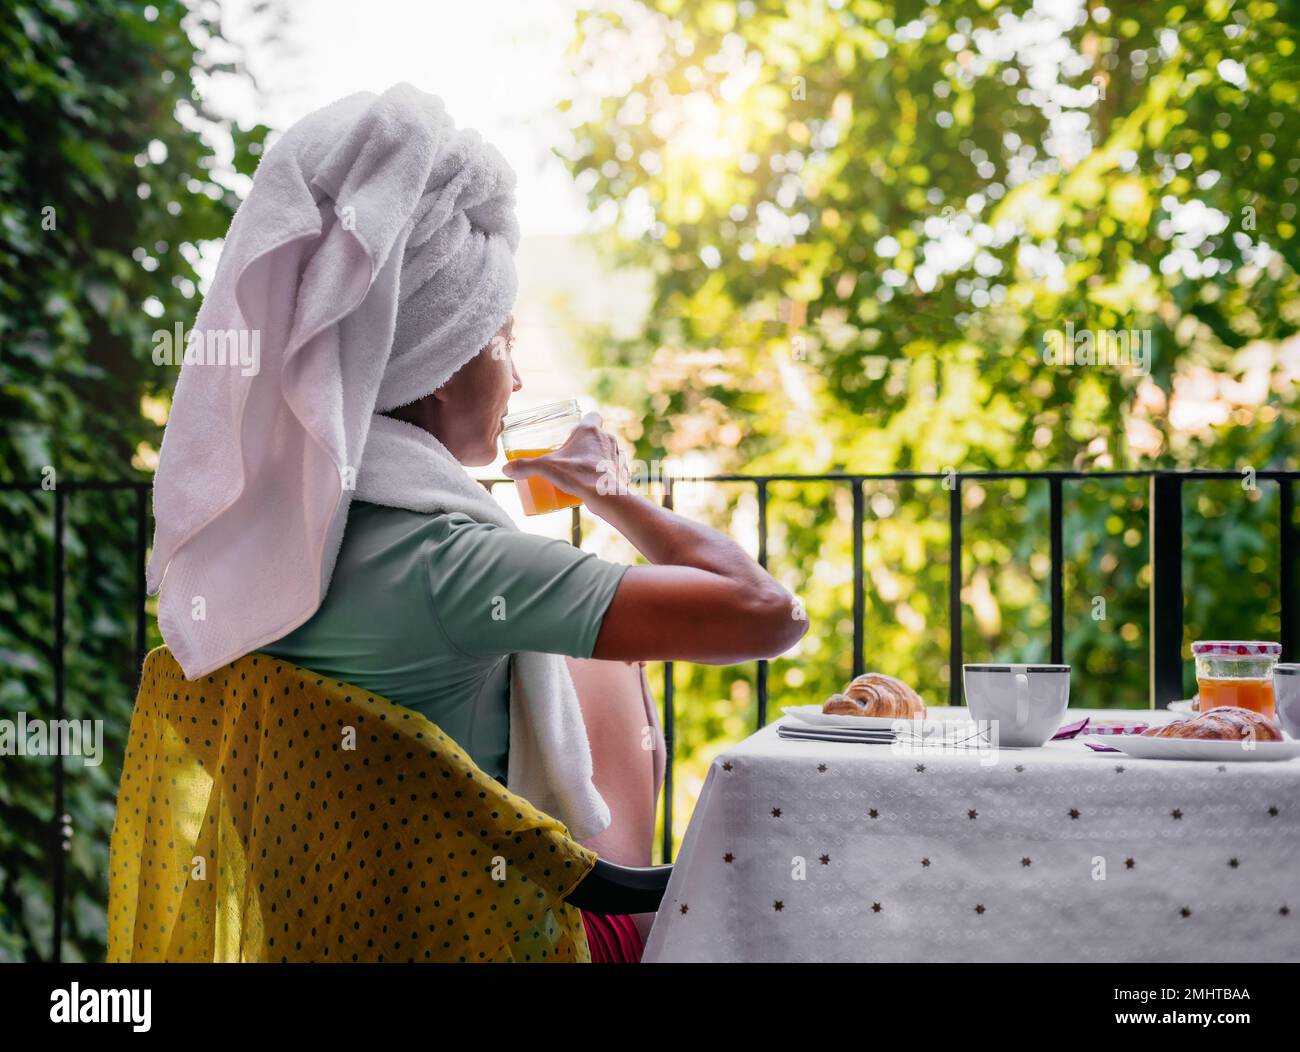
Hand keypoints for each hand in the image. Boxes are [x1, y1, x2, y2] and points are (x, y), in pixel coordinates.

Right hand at [501, 411, 630, 505]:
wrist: (606, 496)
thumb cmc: (578, 476)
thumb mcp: (547, 469)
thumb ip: (526, 466)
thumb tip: (506, 469)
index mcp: (590, 430)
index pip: (592, 415)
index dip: (584, 421)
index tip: (573, 431)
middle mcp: (607, 438)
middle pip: (597, 435)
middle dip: (586, 443)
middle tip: (572, 455)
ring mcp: (618, 454)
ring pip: (607, 451)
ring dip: (598, 457)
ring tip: (584, 470)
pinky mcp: (623, 471)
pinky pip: (615, 468)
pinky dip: (608, 473)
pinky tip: (598, 481)